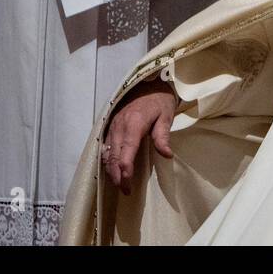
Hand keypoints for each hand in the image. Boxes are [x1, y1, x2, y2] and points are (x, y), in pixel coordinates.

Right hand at [102, 79, 176, 194]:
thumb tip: (167, 155)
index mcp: (133, 124)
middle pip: (113, 156)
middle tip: (124, 190)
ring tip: (118, 183)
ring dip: (110, 170)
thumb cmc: (159, 100)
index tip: (128, 186)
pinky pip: (104, 145)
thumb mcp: (166, 116)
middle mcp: (119, 126)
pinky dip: (106, 159)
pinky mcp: (110, 125)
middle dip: (117, 176)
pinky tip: (111, 168)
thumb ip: (163, 136)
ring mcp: (112, 125)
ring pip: (106, 153)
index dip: (125, 172)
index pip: (126, 153)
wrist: (147, 83)